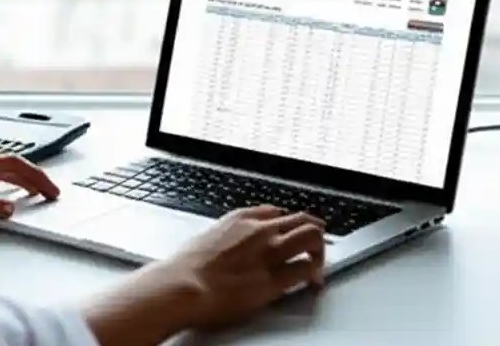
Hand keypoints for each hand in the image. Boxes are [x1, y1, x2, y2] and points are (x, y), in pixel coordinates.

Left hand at [0, 155, 59, 226]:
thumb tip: (10, 208)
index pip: (13, 164)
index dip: (36, 176)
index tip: (51, 191)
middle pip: (9, 167)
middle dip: (34, 178)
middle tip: (51, 194)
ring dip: (20, 182)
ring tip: (34, 195)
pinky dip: (2, 189)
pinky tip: (0, 199)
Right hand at [83, 205, 325, 344]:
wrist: (180, 286)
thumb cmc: (184, 267)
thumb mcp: (205, 237)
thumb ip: (225, 235)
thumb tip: (228, 243)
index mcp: (241, 218)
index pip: (277, 212)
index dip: (288, 223)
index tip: (292, 231)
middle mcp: (260, 231)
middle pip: (302, 219)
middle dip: (314, 230)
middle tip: (316, 245)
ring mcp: (269, 254)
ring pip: (311, 237)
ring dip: (319, 249)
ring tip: (318, 262)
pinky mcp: (273, 281)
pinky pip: (305, 270)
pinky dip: (314, 275)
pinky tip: (313, 282)